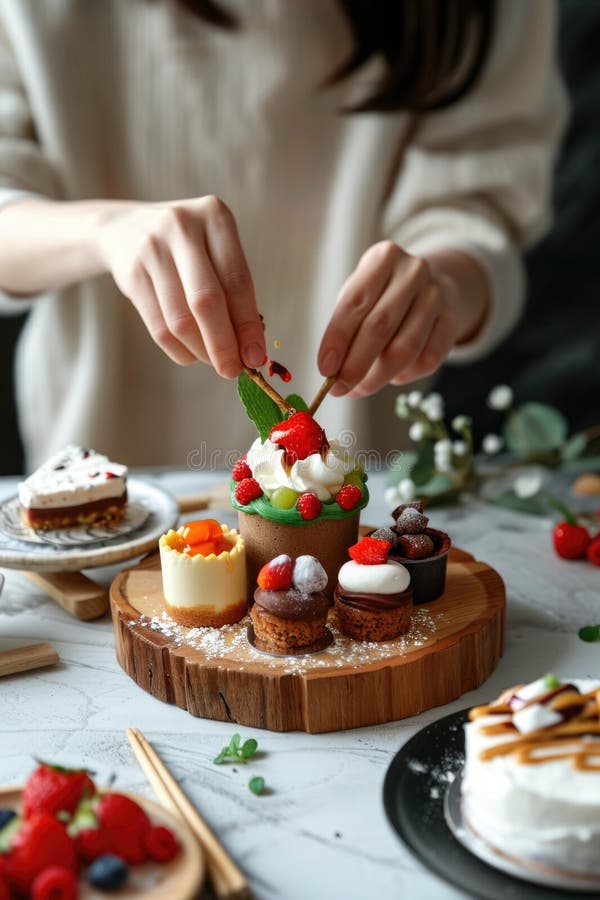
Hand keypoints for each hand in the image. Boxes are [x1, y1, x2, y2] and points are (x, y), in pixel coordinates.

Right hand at [97, 196, 264, 374]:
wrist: (125, 228)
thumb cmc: (187, 247)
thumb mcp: (214, 250)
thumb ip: (233, 291)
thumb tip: (249, 348)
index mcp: (214, 216)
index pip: (237, 281)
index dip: (248, 325)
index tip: (256, 357)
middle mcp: (182, 227)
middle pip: (206, 301)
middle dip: (223, 344)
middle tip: (233, 370)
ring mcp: (152, 248)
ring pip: (180, 320)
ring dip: (201, 351)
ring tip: (213, 361)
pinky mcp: (131, 273)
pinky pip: (158, 326)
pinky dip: (179, 350)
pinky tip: (191, 354)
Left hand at [317, 241, 458, 396]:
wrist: (430, 285)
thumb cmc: (381, 294)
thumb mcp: (359, 295)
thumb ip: (346, 327)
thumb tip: (334, 372)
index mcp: (383, 258)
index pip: (355, 302)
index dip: (337, 339)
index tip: (325, 369)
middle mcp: (413, 272)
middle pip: (380, 327)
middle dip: (355, 365)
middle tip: (339, 389)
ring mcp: (437, 296)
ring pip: (405, 349)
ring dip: (378, 377)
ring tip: (359, 388)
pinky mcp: (452, 321)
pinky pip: (428, 360)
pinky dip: (406, 375)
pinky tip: (392, 375)